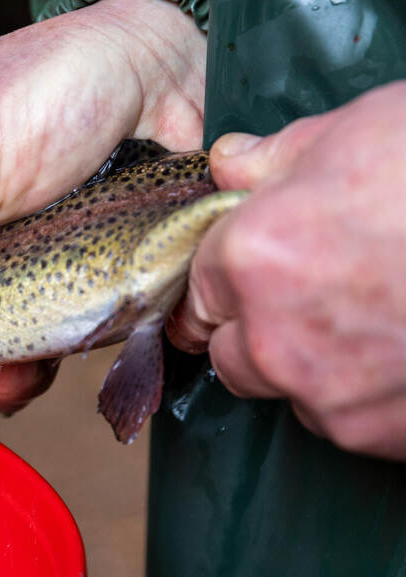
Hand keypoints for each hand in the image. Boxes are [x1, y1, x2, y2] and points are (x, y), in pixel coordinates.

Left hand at [167, 81, 405, 458]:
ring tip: (371, 319)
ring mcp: (327, 394)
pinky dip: (361, 394)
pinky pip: (344, 420)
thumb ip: (274, 159)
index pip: (201, 287)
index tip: (248, 271)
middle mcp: (275, 338)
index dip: (226, 276)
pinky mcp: (378, 435)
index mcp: (256, 258)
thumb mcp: (359, 131)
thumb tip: (230, 165)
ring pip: (284, 389)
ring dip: (306, 365)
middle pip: (228, 353)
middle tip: (310, 296)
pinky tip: (401, 348)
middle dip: (252, 329)